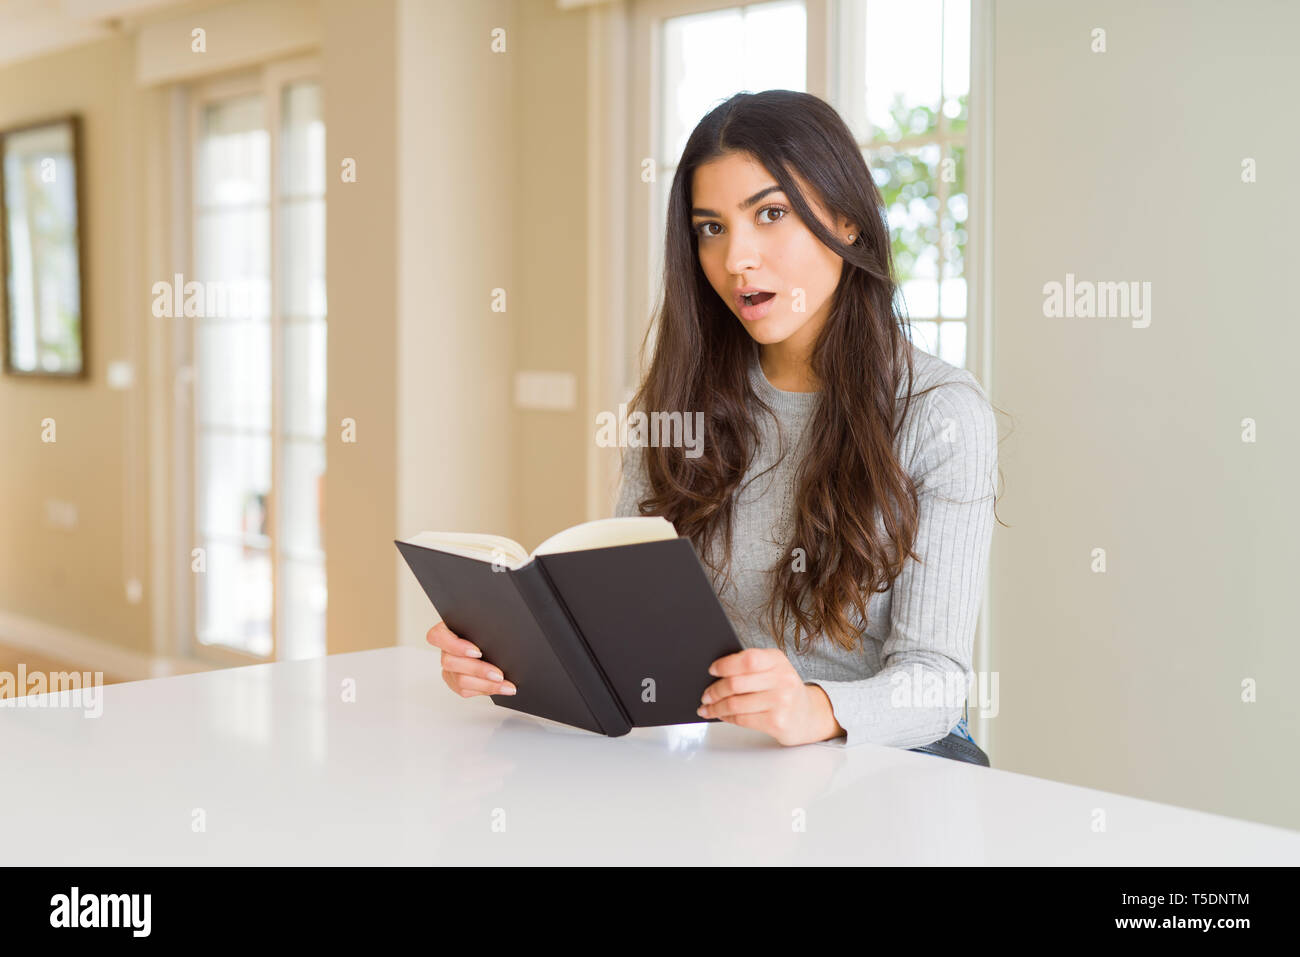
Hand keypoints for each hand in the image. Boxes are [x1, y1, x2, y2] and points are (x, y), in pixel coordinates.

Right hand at [426, 621, 516, 697]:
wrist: (499, 644)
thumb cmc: (490, 629)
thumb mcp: (485, 622)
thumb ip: (484, 624)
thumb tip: (497, 628)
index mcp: (448, 630)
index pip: (437, 636)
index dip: (455, 646)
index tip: (477, 652)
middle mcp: (446, 650)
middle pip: (451, 663)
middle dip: (478, 670)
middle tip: (498, 674)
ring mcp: (450, 668)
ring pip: (460, 681)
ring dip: (486, 684)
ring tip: (504, 684)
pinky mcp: (456, 682)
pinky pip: (466, 691)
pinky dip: (486, 690)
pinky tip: (501, 688)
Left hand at [697, 648, 843, 745]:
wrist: (808, 716)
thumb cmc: (783, 689)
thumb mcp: (774, 670)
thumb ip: (751, 667)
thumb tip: (715, 673)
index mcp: (778, 660)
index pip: (748, 659)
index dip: (726, 664)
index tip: (711, 670)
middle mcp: (782, 679)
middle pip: (736, 683)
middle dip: (715, 690)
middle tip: (705, 695)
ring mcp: (781, 702)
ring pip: (735, 703)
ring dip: (716, 707)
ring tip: (707, 707)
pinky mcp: (777, 722)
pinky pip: (742, 719)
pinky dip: (726, 717)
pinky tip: (721, 715)